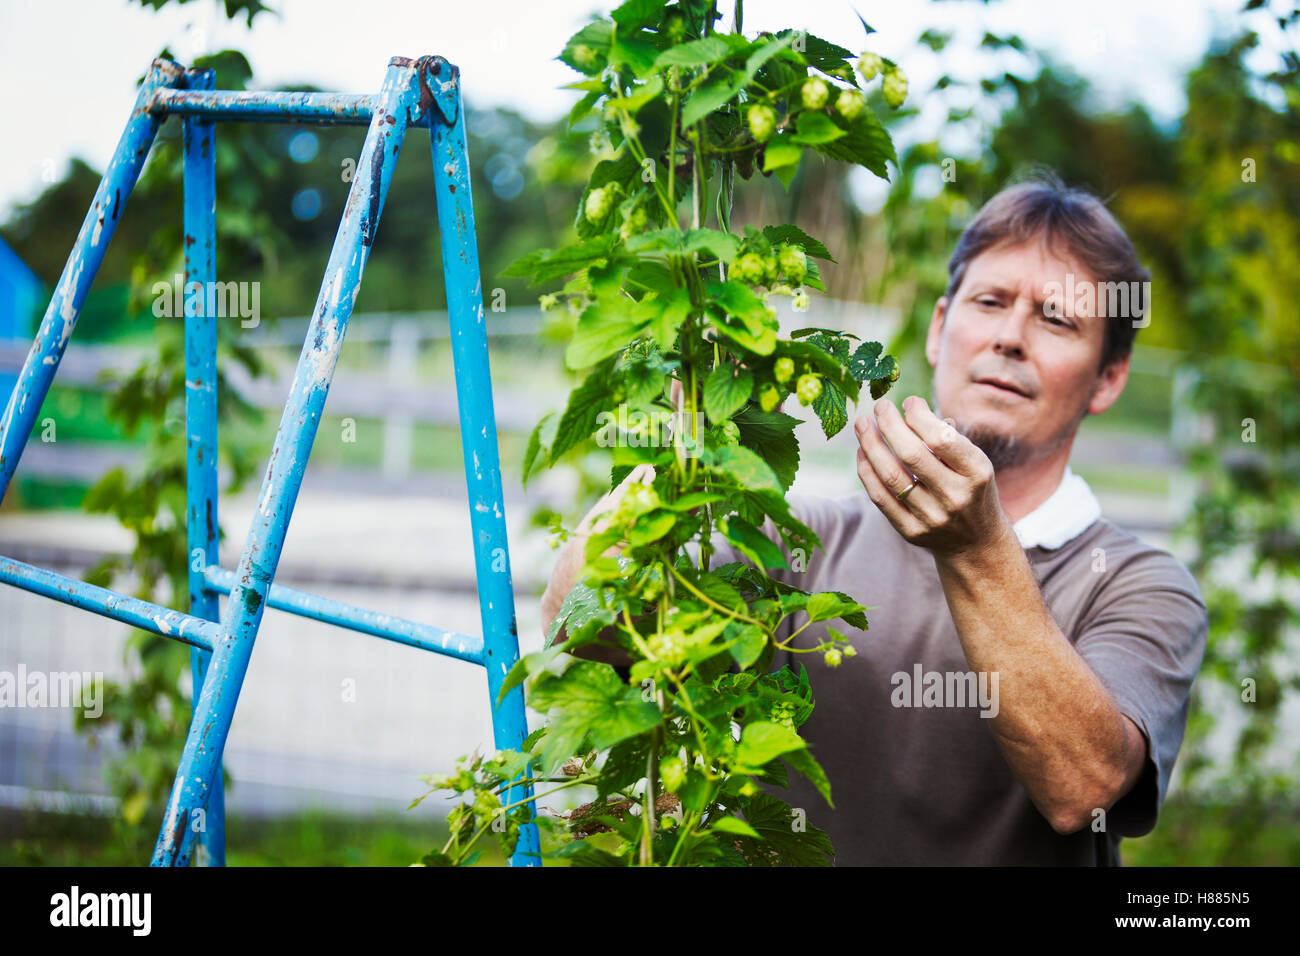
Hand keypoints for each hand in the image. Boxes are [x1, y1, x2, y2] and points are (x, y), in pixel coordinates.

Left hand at [854, 395, 1010, 557]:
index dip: (919, 416)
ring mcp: (932, 517)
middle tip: (879, 406)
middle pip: (911, 455)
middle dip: (889, 425)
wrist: (977, 542)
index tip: (908, 402)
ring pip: (891, 475)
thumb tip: (906, 410)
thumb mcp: (973, 462)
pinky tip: (862, 452)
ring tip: (862, 425)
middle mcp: (956, 496)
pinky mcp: (911, 532)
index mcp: (976, 473)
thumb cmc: (971, 488)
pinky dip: (867, 471)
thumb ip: (945, 438)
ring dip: (871, 445)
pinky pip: (880, 497)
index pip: (942, 439)